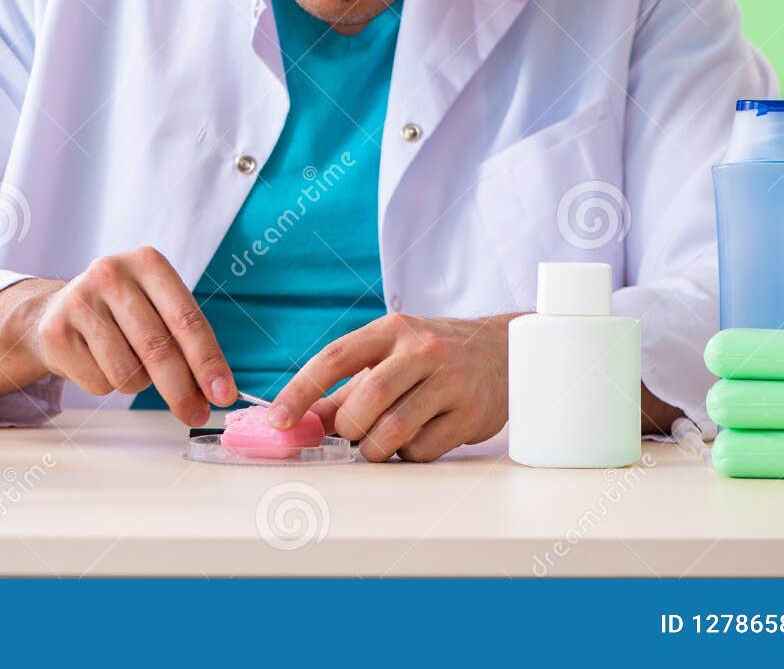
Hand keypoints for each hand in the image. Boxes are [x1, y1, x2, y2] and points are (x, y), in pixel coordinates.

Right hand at [31, 246, 235, 425]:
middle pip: (158, 349)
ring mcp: (79, 300)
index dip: (208, 361)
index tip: (223, 394)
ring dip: (136, 383)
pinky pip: (99, 382)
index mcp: (147, 262)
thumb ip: (186, 344)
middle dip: (181, 391)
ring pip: (127, 372)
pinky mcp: (56, 331)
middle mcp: (111, 273)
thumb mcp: (157, 310)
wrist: (57, 311)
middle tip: (195, 415)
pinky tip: (97, 361)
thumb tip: (215, 392)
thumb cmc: (123, 314)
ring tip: (125, 361)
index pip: (187, 319)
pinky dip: (106, 384)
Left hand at [269, 313, 518, 461]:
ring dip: (375, 447)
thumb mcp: (388, 357)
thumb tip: (301, 421)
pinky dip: (407, 454)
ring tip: (380, 441)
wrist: (504, 351)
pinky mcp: (471, 413)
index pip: (334, 359)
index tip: (279, 420)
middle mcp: (421, 350)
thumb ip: (344, 389)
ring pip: (392, 430)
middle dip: (348, 428)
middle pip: (365, 399)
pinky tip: (417, 437)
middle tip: (351, 433)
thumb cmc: (431, 357)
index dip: (300, 391)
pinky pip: (422, 449)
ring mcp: (450, 381)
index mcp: (391, 330)